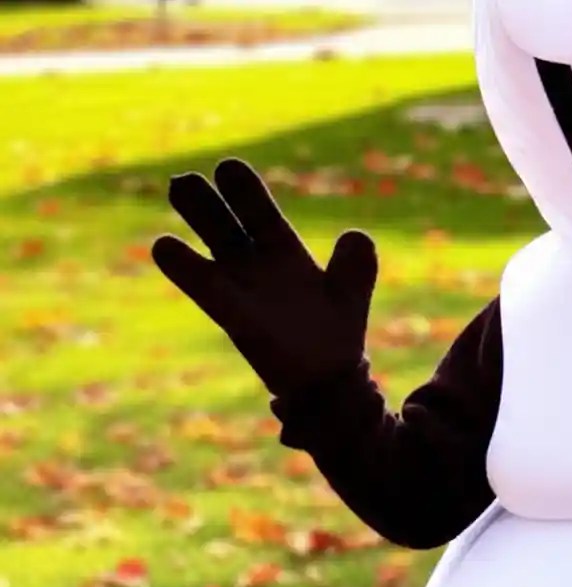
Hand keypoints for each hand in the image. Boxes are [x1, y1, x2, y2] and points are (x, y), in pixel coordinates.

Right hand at [152, 157, 377, 397]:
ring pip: (216, 250)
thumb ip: (357, 264)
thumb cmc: (335, 334)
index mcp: (284, 254)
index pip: (261, 216)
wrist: (329, 382)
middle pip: (228, 227)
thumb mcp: (351, 292)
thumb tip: (356, 236)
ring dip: (197, 221)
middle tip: (183, 179)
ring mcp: (242, 291)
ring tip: (176, 190)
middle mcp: (258, 268)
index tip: (228, 167)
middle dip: (208, 203)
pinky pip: (209, 289)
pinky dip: (187, 268)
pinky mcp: (237, 317)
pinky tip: (163, 246)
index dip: (246, 193)